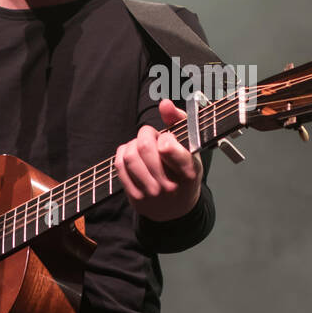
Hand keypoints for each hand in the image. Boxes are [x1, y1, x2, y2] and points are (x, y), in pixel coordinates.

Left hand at [115, 99, 203, 222]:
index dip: (164, 137)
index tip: (168, 139)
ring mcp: (151, 193)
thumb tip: (164, 103)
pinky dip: (123, 153)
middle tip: (152, 136)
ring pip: (130, 156)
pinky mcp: (135, 197)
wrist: (177, 209)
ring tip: (142, 146)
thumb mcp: (191, 147)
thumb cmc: (185, 171)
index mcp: (188, 172)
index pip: (167, 148)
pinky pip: (120, 166)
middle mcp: (170, 185)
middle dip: (146, 134)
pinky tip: (132, 153)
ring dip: (134, 143)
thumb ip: (179, 121)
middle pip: (145, 147)